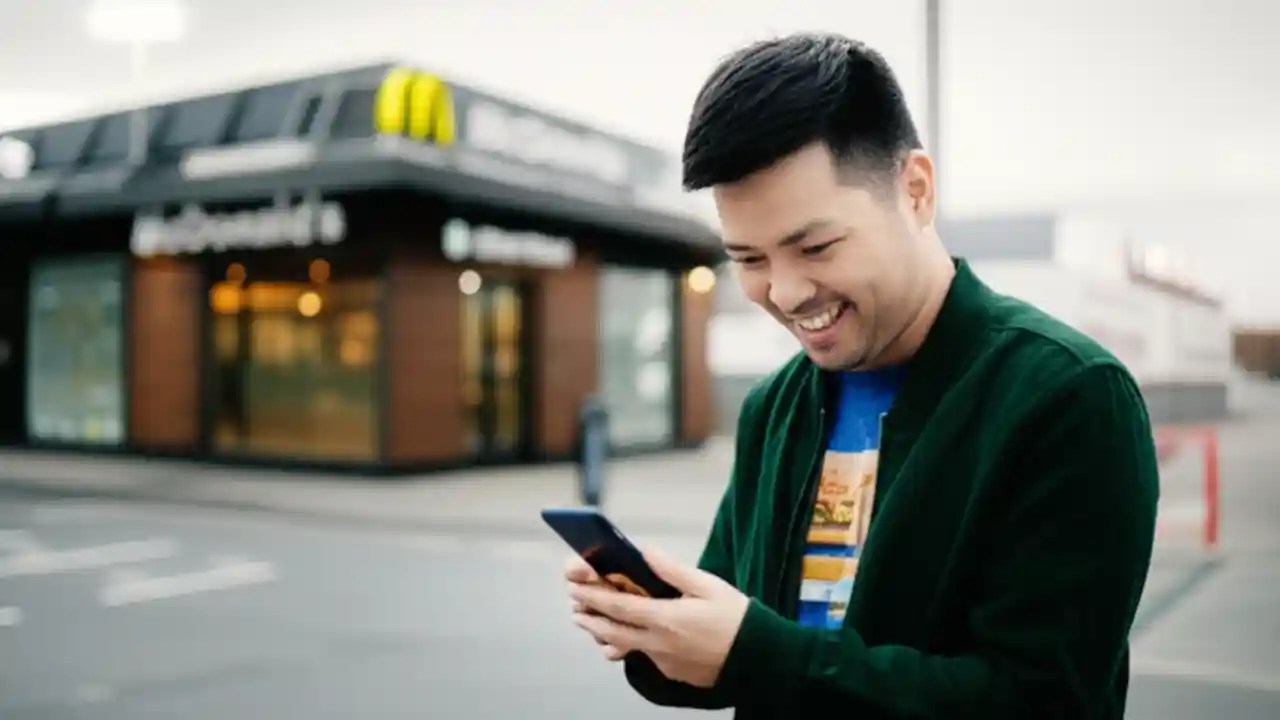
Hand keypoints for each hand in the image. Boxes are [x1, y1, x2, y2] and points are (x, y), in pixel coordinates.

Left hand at [564, 547, 749, 687]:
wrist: (759, 659)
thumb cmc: (737, 618)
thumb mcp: (708, 586)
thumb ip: (672, 570)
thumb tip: (645, 551)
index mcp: (666, 618)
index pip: (619, 606)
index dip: (593, 596)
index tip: (574, 588)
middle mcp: (659, 643)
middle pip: (613, 631)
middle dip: (591, 619)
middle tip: (574, 609)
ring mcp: (665, 661)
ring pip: (626, 648)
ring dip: (605, 635)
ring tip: (592, 626)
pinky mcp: (673, 672)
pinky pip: (645, 657)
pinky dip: (631, 646)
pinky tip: (629, 640)